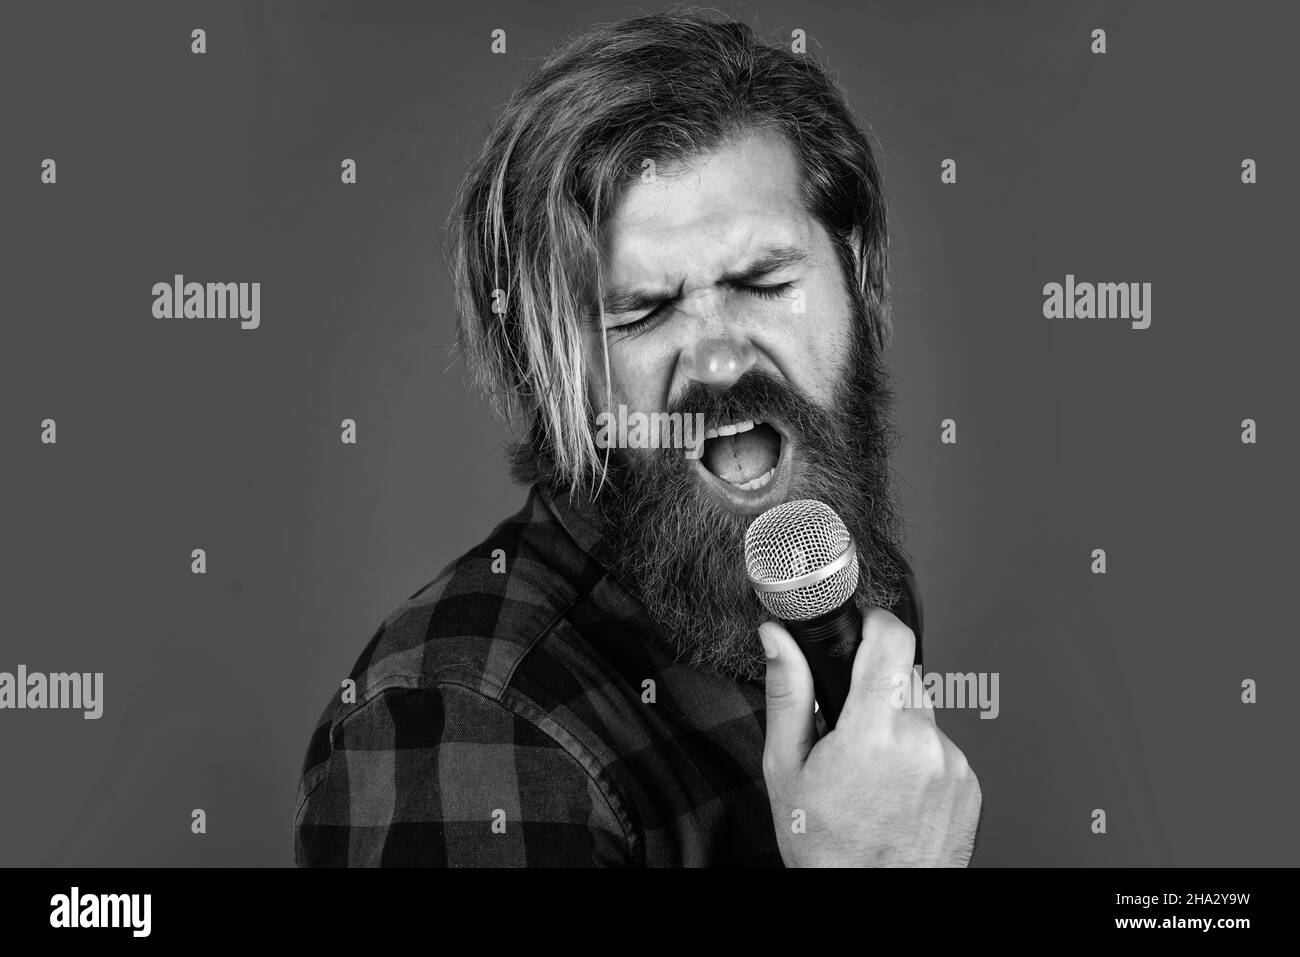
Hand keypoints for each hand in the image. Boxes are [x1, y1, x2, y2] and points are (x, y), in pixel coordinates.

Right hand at [758, 608, 981, 866]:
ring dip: (899, 726)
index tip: (864, 626)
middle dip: (876, 688)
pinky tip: (896, 791)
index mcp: (871, 731)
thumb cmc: (826, 847)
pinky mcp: (969, 783)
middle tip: (850, 728)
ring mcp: (950, 763)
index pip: (891, 640)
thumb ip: (787, 693)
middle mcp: (919, 741)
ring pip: (923, 714)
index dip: (876, 621)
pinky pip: (941, 748)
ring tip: (872, 772)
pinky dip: (920, 757)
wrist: (874, 902)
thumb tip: (777, 638)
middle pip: (904, 676)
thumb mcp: (786, 769)